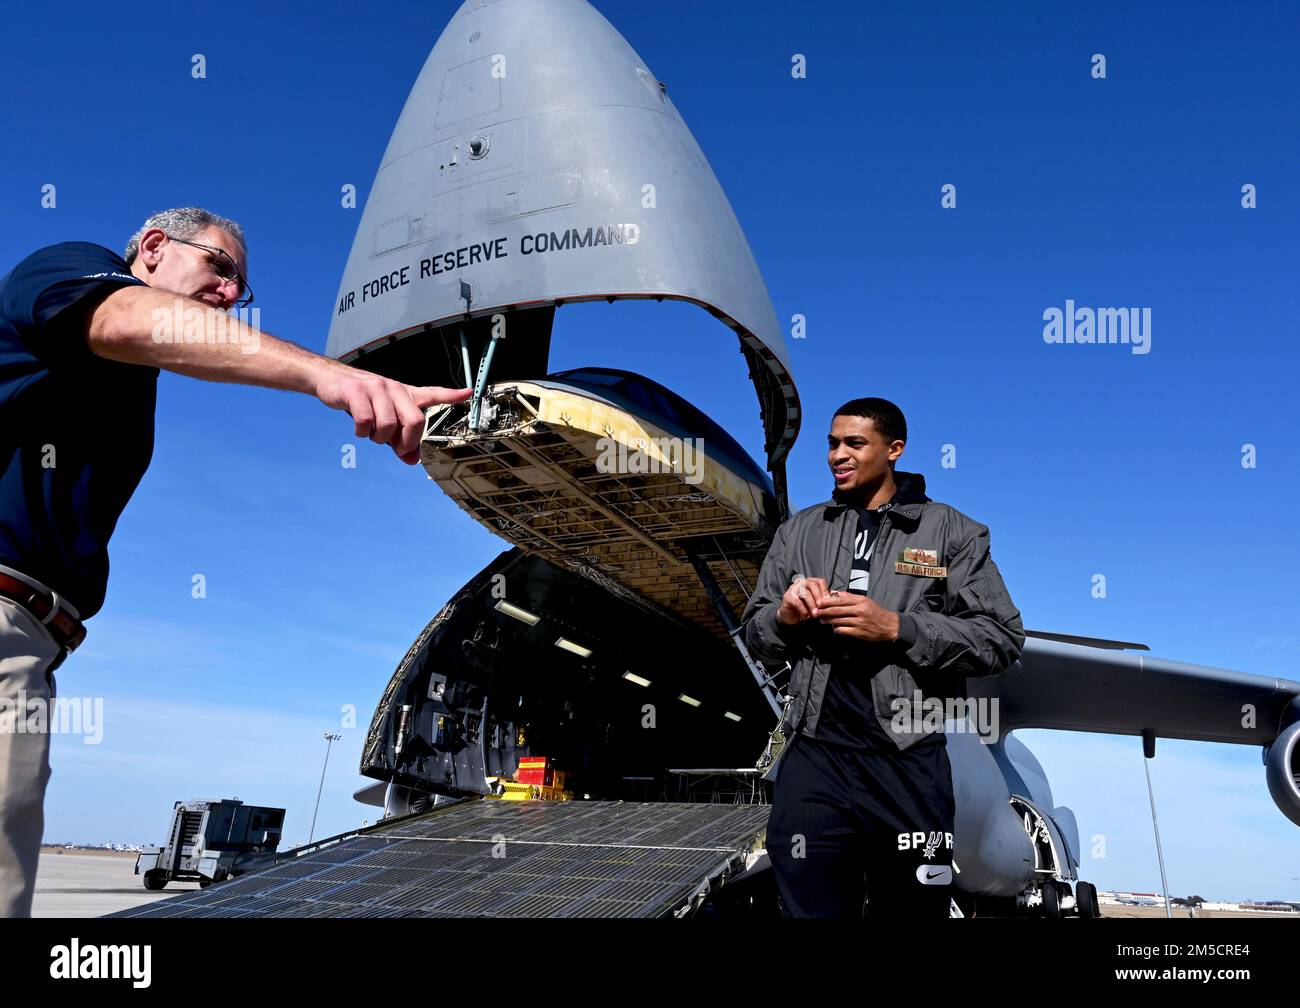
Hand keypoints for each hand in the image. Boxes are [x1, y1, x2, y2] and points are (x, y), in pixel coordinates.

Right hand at [315, 367, 471, 463]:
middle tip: (395, 446)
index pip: (433, 393)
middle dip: (406, 442)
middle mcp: (395, 389)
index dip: (451, 395)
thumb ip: (399, 440)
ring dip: (379, 438)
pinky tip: (360, 428)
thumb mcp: (384, 419)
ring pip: (389, 425)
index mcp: (405, 394)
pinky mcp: (356, 391)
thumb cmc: (363, 401)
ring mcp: (376, 388)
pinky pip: (366, 422)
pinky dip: (362, 432)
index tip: (469, 393)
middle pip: (415, 421)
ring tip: (372, 432)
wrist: (332, 380)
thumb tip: (412, 461)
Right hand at [777, 577, 830, 624]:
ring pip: (805, 593)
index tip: (829, 601)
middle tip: (822, 607)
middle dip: (819, 597)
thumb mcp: (816, 604)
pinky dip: (803, 610)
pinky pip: (797, 601)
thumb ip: (823, 601)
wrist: (791, 616)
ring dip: (812, 605)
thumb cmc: (806, 608)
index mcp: (810, 582)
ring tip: (815, 614)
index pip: (820, 581)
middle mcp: (801, 582)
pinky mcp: (787, 596)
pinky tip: (806, 616)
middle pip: (812, 585)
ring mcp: (793, 588)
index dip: (825, 591)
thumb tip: (833, 601)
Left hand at [812, 591, 900, 641]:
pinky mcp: (859, 632)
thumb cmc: (875, 611)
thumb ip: (850, 597)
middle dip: (824, 611)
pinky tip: (834, 628)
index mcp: (861, 601)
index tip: (819, 602)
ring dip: (828, 621)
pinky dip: (837, 629)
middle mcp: (859, 611)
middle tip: (815, 612)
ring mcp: (859, 622)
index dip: (828, 601)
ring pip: (839, 620)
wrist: (889, 626)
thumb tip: (834, 593)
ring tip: (822, 620)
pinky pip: (843, 630)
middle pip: (837, 610)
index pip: (841, 600)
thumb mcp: (865, 600)